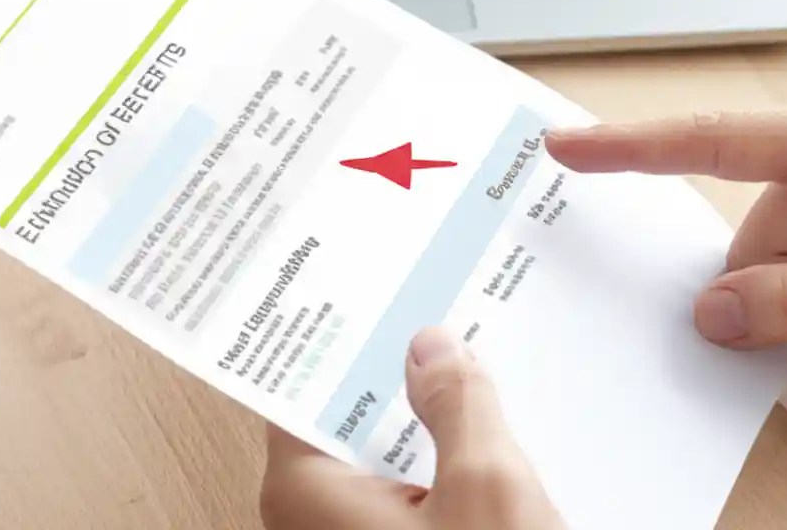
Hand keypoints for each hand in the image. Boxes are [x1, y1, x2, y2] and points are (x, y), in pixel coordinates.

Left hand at [260, 328, 563, 529]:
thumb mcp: (488, 488)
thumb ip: (459, 403)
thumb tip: (434, 348)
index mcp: (305, 490)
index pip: (298, 381)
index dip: (335, 329)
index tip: (360, 281)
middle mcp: (313, 520)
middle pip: (345, 415)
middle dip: (397, 367)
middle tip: (436, 309)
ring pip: (385, 454)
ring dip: (430, 415)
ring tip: (473, 358)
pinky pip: (411, 492)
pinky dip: (444, 459)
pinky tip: (487, 429)